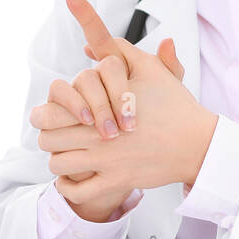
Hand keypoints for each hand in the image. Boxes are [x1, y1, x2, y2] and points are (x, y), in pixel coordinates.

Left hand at [31, 0, 217, 220]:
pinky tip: (71, 178)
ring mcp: (106, 159)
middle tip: (57, 133)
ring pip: (57, 163)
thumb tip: (87, 47)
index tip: (40, 114)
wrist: (198, 142)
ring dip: (58, 158)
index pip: (56, 104)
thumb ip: (118, 53)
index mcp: (102, 104)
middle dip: (50, 133)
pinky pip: (78, 191)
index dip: (46, 109)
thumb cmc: (174, 104)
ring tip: (66, 154)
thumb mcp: (150, 70)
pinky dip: (67, 186)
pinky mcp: (116, 181)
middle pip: (48, 135)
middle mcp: (99, 133)